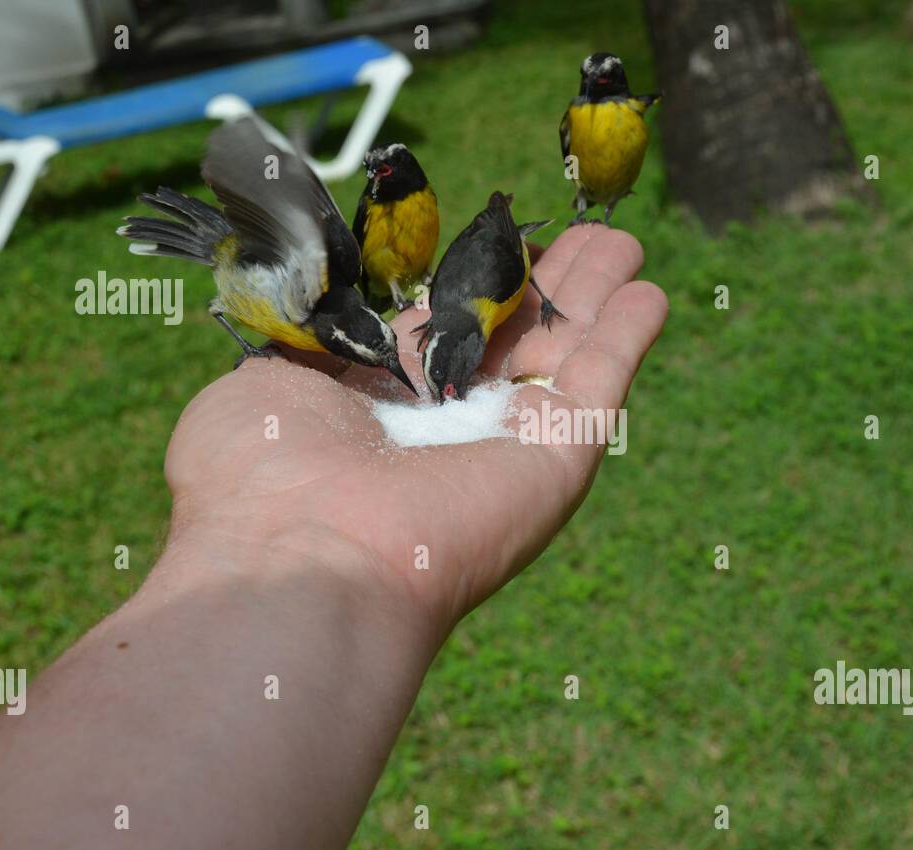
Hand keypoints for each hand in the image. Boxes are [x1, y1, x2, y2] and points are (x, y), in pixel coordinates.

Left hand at [163, 225, 667, 646]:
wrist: (308, 553)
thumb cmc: (262, 473)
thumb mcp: (265, 378)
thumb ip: (309, 336)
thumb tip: (321, 302)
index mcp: (382, 401)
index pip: (444, 328)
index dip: (473, 283)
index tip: (498, 239)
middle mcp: (452, 419)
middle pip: (516, 332)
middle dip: (549, 280)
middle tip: (583, 233)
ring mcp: (510, 438)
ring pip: (570, 350)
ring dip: (599, 294)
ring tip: (625, 239)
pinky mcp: (561, 453)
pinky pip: (604, 382)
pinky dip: (630, 336)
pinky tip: (651, 294)